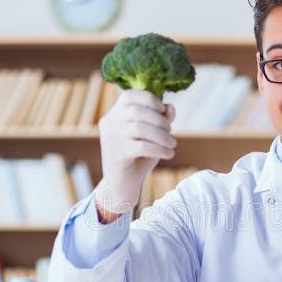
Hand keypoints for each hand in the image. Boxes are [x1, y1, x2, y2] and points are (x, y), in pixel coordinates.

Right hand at [94, 90, 175, 220]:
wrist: (122, 185)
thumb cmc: (138, 157)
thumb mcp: (151, 136)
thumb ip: (160, 119)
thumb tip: (170, 108)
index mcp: (114, 114)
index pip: (129, 95)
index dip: (149, 99)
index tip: (162, 110)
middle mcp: (109, 123)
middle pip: (137, 112)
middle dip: (159, 121)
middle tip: (170, 132)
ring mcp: (111, 138)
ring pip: (140, 128)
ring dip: (162, 135)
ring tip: (172, 144)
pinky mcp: (117, 154)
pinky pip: (142, 146)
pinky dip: (159, 149)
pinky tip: (169, 154)